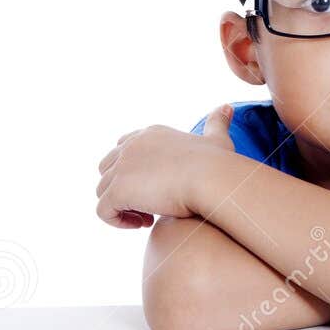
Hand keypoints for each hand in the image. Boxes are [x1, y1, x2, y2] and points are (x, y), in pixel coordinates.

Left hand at [95, 107, 234, 228]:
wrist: (210, 179)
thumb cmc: (217, 164)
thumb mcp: (218, 140)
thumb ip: (217, 123)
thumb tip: (226, 107)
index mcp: (150, 134)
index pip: (124, 148)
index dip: (134, 172)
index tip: (157, 187)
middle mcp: (131, 145)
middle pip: (108, 169)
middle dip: (124, 189)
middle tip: (151, 206)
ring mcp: (122, 166)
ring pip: (104, 192)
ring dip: (123, 207)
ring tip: (148, 218)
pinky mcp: (117, 190)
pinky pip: (103, 211)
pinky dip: (118, 220)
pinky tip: (144, 223)